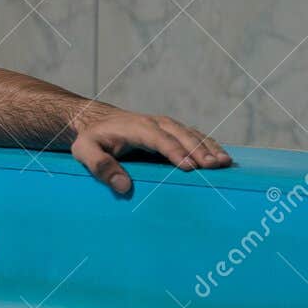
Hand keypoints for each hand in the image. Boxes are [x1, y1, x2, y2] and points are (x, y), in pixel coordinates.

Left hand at [69, 109, 230, 193]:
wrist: (95, 121)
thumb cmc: (90, 139)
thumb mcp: (84, 151)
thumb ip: (100, 166)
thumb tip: (123, 186)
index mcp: (136, 127)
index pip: (159, 138)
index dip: (175, 151)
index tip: (189, 167)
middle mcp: (155, 123)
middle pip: (181, 135)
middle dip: (198, 150)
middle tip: (214, 167)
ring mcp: (166, 126)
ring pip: (192, 134)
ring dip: (209, 147)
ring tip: (224, 163)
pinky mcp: (172, 131)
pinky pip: (194, 136)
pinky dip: (208, 145)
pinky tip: (222, 157)